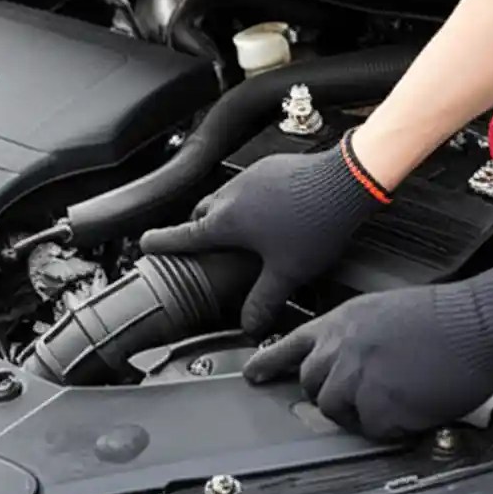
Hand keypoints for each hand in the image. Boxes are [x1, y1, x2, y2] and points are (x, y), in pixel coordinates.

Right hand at [140, 130, 390, 334]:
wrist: (346, 180)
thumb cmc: (315, 222)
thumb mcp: (286, 273)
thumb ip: (263, 301)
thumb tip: (251, 325)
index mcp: (226, 222)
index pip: (182, 235)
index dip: (161, 242)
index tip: (146, 244)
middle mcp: (231, 195)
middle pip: (200, 215)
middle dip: (197, 230)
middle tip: (204, 247)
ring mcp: (250, 177)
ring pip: (224, 198)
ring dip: (225, 215)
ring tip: (243, 235)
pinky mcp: (270, 168)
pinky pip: (248, 186)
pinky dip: (249, 201)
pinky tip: (272, 215)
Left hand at [242, 261, 492, 440]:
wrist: (480, 320)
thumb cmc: (444, 314)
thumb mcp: (383, 310)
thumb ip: (355, 335)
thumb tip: (348, 360)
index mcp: (340, 322)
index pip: (290, 344)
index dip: (269, 362)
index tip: (253, 375)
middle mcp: (340, 348)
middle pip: (312, 385)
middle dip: (333, 393)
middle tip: (366, 393)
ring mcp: (357, 378)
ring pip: (337, 411)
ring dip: (361, 412)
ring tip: (395, 396)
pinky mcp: (381, 406)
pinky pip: (373, 430)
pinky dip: (393, 425)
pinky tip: (413, 405)